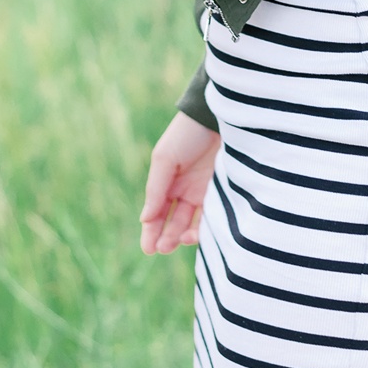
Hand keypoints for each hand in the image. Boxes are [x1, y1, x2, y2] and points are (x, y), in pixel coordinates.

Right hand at [139, 112, 219, 254]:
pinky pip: (212, 217)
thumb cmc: (186, 135)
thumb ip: (155, 189)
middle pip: (173, 221)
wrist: (218, 118)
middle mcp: (184, 190)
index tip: (148, 249)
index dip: (150, 231)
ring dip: (184, 236)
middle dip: (166, 237)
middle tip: (163, 248)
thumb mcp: (164, 158)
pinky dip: (204, 229)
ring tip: (180, 241)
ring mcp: (204, 192)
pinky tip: (196, 235)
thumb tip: (144, 219)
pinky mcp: (223, 193)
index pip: (156, 212)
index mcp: (167, 181)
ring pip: (192, 223)